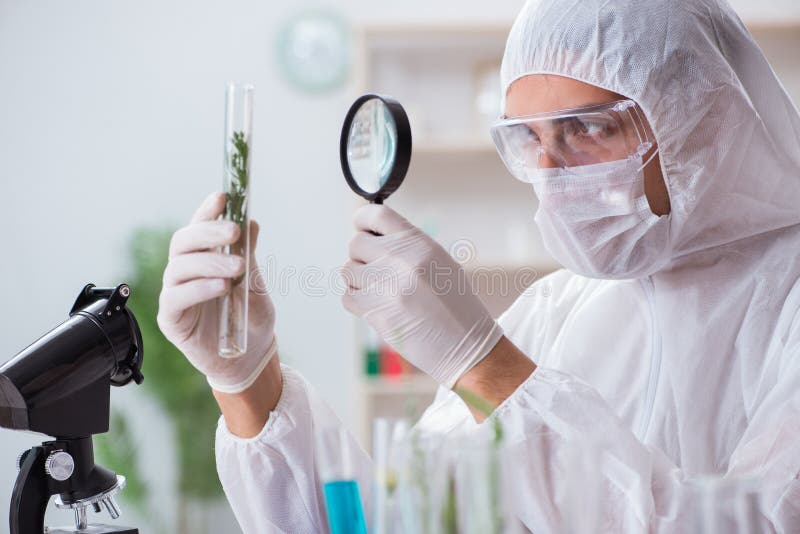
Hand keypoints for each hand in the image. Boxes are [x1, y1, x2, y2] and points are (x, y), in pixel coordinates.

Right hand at [157, 192, 276, 393]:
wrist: (249, 357)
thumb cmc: (249, 318)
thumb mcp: (255, 283)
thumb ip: (248, 255)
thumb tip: (252, 222)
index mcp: (202, 259)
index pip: (198, 228)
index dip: (206, 211)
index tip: (223, 196)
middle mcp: (184, 272)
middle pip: (183, 243)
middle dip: (208, 232)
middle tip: (234, 231)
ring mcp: (174, 294)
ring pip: (179, 267)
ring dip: (210, 262)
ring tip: (237, 267)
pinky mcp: (171, 319)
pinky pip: (177, 298)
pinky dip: (199, 288)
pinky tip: (221, 286)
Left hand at [342, 204, 503, 387]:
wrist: (466, 344)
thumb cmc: (455, 305)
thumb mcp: (439, 262)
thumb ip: (406, 246)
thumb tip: (372, 237)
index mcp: (418, 243)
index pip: (377, 215)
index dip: (363, 220)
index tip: (361, 227)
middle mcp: (400, 259)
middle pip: (356, 244)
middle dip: (362, 258)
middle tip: (377, 272)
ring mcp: (386, 285)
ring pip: (348, 271)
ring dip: (359, 281)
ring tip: (382, 292)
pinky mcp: (376, 311)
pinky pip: (348, 297)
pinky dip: (358, 303)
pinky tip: (379, 308)